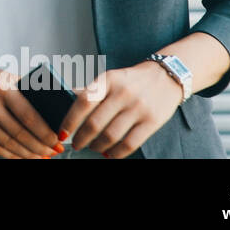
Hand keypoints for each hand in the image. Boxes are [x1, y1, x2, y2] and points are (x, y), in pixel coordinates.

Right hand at [0, 57, 63, 158]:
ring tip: (42, 156)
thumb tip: (53, 114)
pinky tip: (22, 156)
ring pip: (8, 144)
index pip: (28, 116)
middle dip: (40, 147)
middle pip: (20, 134)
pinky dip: (11, 155)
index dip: (45, 133)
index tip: (57, 141)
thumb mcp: (8, 77)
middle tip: (54, 152)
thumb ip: (28, 92)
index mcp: (2, 88)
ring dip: (28, 154)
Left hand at [59, 62, 182, 157]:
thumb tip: (67, 101)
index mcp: (108, 80)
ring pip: (111, 136)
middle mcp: (123, 93)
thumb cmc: (132, 80)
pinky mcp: (152, 121)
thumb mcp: (110, 78)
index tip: (63, 133)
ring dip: (97, 146)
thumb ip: (91, 91)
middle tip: (77, 144)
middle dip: (81, 138)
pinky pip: (130, 143)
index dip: (70, 121)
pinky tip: (109, 153)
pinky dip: (116, 153)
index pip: (83, 102)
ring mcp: (138, 107)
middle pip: (95, 123)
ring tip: (93, 148)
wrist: (167, 76)